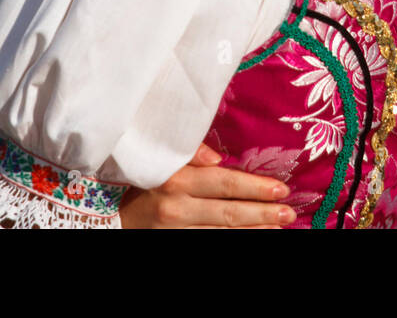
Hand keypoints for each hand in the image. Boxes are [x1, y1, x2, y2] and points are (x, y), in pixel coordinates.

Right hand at [120, 143, 296, 227]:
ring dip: (254, 231)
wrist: (109, 215)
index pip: (223, 183)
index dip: (254, 187)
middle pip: (229, 212)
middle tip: (288, 212)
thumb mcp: (162, 160)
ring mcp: (177, 230)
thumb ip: (189, 153)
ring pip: (223, 233)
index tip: (281, 188)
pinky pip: (211, 243)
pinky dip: (234, 241)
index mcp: (174, 179)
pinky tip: (253, 237)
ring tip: (277, 228)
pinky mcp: (176, 242)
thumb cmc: (141, 179)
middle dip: (262, 213)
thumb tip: (218, 157)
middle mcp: (176, 207)